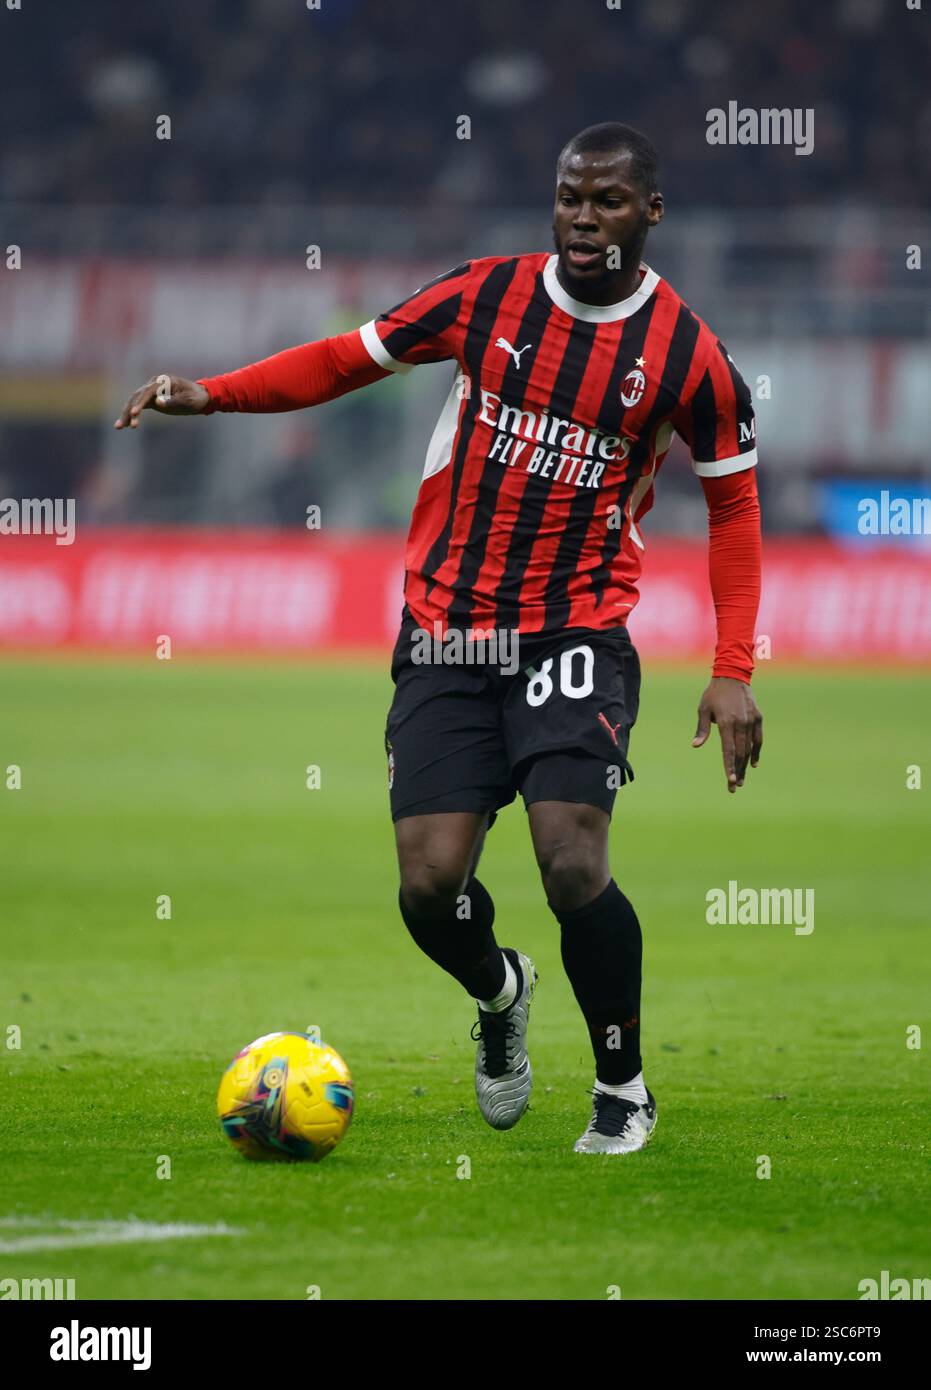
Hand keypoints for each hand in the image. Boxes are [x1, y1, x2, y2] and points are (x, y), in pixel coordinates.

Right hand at [114, 374, 209, 428]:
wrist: (200, 397)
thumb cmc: (195, 398)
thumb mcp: (187, 401)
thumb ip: (173, 401)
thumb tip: (157, 402)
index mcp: (163, 381)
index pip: (148, 392)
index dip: (140, 403)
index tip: (134, 413)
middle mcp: (154, 383)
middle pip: (137, 396)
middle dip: (129, 410)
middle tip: (124, 425)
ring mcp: (151, 391)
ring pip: (134, 401)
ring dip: (126, 414)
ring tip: (119, 427)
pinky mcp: (151, 399)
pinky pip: (138, 406)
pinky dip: (131, 415)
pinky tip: (125, 425)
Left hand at [692, 677, 762, 792]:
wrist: (732, 676)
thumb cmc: (714, 694)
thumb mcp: (703, 709)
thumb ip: (702, 729)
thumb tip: (696, 745)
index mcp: (726, 723)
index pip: (728, 750)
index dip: (729, 766)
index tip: (729, 780)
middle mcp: (741, 723)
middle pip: (740, 753)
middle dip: (737, 772)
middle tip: (734, 787)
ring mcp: (751, 721)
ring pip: (749, 749)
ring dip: (745, 766)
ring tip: (741, 780)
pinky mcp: (758, 718)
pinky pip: (758, 739)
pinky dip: (756, 752)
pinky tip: (753, 764)